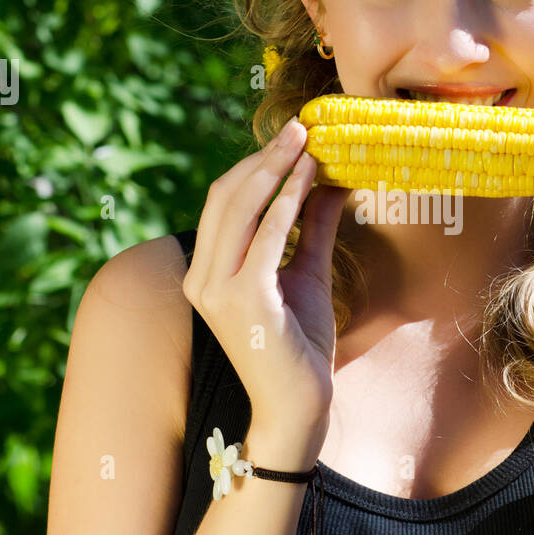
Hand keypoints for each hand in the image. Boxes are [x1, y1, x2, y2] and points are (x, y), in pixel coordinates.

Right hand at [182, 118, 351, 443]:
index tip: (292, 137)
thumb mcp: (307, 274)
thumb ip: (312, 228)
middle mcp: (200, 278)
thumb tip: (332, 180)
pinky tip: (309, 179)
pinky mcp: (242, 300)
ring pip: (240, 209)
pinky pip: (266, 238)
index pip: (223, 202)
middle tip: (301, 128)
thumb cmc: (300, 346)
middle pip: (226, 197)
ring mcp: (216, 290)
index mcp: (205, 272)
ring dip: (275, 170)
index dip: (255, 164)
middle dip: (264, 157)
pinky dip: (287, 203)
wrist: (300, 406)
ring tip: (307, 142)